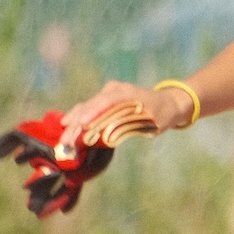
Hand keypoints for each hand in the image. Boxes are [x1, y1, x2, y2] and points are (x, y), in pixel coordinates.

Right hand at [59, 80, 185, 147]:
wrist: (170, 103)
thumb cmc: (163, 113)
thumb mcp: (152, 121)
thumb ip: (131, 125)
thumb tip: (109, 134)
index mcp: (124, 92)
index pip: (102, 102)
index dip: (90, 114)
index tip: (79, 126)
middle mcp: (113, 90)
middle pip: (89, 107)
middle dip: (75, 125)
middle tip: (65, 143)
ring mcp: (107, 94)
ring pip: (85, 108)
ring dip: (73, 124)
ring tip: (63, 140)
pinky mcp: (105, 101)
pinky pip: (88, 109)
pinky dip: (77, 119)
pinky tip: (66, 128)